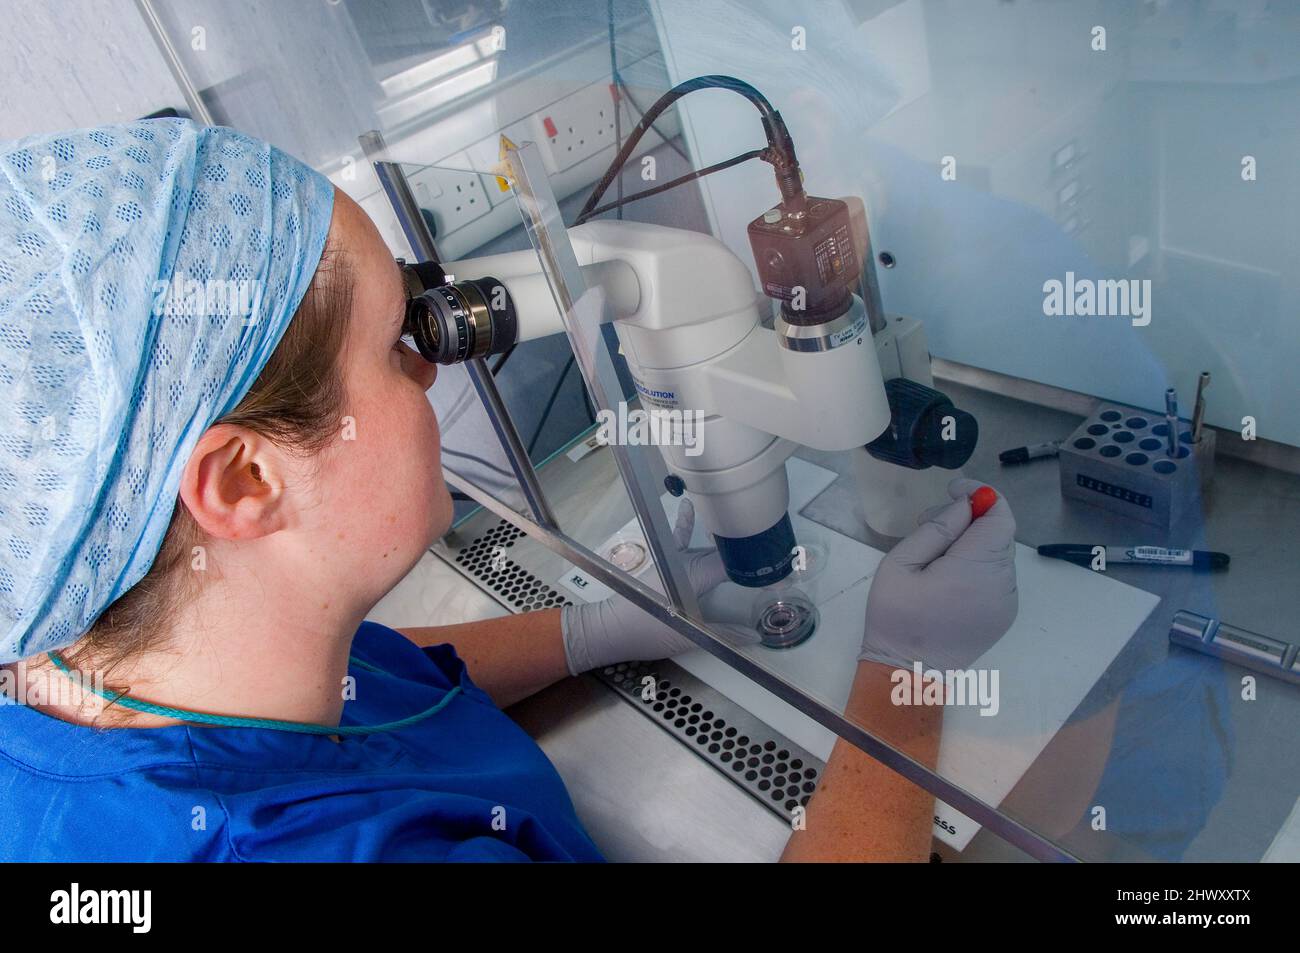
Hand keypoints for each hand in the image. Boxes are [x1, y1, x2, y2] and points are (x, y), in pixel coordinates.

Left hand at [560, 498, 758, 674]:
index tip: (782, 572)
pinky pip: (677, 538)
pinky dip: (684, 522)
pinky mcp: (664, 563)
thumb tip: (754, 638)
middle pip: (725, 555)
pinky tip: (687, 505)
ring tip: (750, 533)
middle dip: (749, 558)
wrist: (610, 629)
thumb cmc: (645, 632)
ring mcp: (674, 560)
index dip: (760, 569)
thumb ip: (725, 636)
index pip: (736, 566)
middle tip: (776, 561)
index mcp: (696, 575)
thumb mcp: (690, 638)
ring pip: (708, 548)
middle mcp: (686, 561)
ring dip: (728, 545)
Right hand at [859, 478, 1017, 671]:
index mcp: (976, 570)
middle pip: (999, 533)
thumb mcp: (900, 563)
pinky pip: (998, 575)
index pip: (999, 517)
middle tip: (929, 525)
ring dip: (973, 543)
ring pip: (999, 553)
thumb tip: (964, 505)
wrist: (908, 671)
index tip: (953, 491)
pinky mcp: (1004, 614)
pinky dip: (979, 565)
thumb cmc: (895, 615)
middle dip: (970, 519)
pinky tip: (950, 577)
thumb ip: (936, 529)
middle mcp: (1002, 584)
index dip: (981, 497)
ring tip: (936, 556)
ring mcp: (1007, 601)